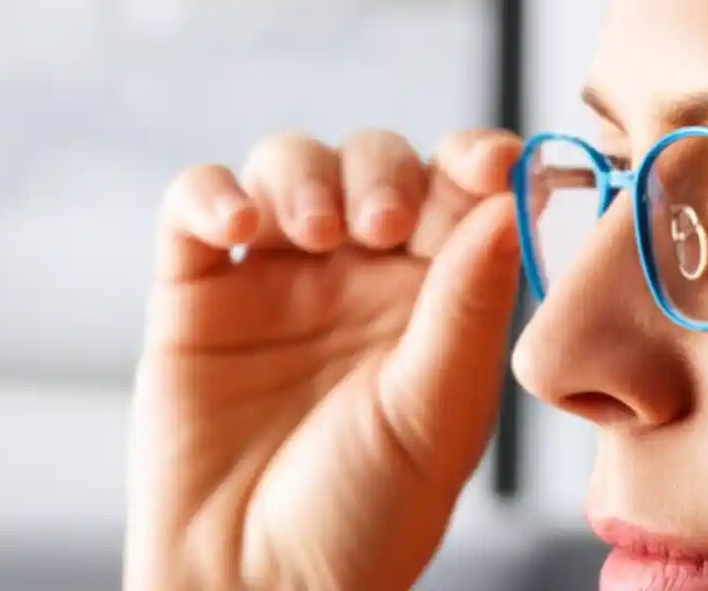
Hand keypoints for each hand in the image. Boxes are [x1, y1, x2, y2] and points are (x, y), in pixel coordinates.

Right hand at [125, 129, 522, 589]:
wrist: (254, 588)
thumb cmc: (367, 517)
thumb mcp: (434, 412)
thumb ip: (468, 303)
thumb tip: (510, 194)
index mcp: (436, 299)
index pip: (463, 195)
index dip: (477, 160)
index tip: (492, 161)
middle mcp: (361, 277)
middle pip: (376, 164)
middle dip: (384, 173)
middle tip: (385, 225)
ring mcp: (277, 279)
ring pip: (291, 166)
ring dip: (305, 176)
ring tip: (314, 232)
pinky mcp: (198, 292)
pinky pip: (197, 207)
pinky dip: (214, 194)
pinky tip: (242, 227)